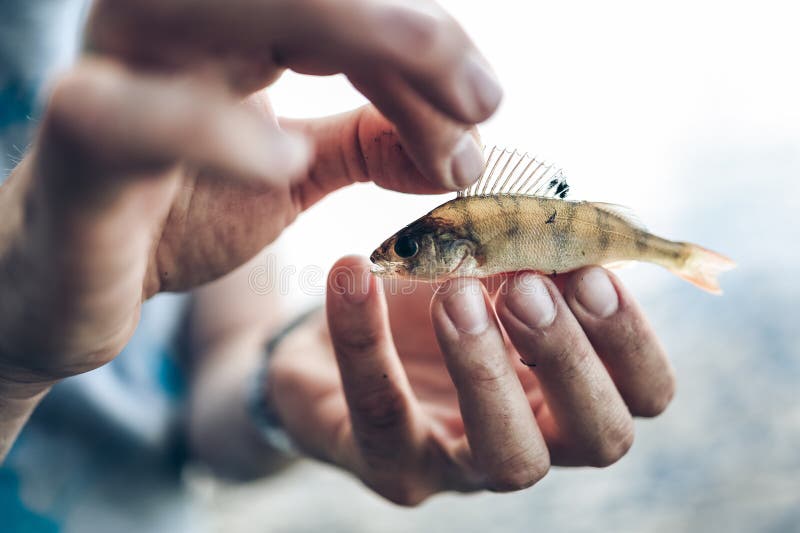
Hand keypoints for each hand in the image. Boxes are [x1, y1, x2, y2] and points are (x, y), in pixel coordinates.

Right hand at [0, 0, 498, 386]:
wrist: (74, 281)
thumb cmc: (178, 212)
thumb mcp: (289, 170)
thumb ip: (364, 143)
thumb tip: (461, 147)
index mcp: (224, 26)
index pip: (334, 5)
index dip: (420, 42)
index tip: (486, 99)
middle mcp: (168, 26)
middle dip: (402, 32)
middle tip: (486, 97)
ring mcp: (114, 71)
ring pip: (214, 12)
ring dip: (343, 41)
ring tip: (440, 119)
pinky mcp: (76, 143)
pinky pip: (138, 116)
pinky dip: (216, 130)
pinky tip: (284, 161)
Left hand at [268, 257, 674, 504]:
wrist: (326, 339)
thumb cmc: (418, 303)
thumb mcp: (475, 265)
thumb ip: (519, 246)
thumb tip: (556, 217)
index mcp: (564, 388)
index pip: (643, 392)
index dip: (631, 336)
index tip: (587, 270)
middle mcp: (530, 437)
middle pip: (601, 437)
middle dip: (573, 356)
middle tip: (526, 287)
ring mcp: (460, 465)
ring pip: (512, 457)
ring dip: (492, 368)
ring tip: (456, 294)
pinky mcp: (386, 462)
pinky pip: (382, 410)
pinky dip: (366, 337)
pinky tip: (352, 272)